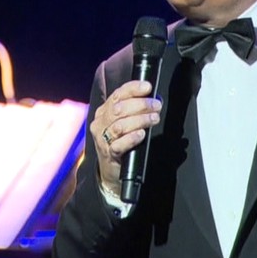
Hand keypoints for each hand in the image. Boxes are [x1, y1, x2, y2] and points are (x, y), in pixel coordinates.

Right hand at [91, 80, 160, 195]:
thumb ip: (134, 110)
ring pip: (120, 125)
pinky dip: (131, 138)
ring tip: (153, 118)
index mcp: (104, 111)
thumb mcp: (124, 122)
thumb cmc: (121, 142)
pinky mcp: (108, 154)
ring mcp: (102, 139)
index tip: (147, 87)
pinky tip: (141, 134)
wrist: (112, 170)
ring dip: (139, 120)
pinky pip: (118, 144)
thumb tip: (153, 98)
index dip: (133, 89)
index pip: (117, 95)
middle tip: (156, 106)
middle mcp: (100, 123)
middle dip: (140, 104)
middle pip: (119, 108)